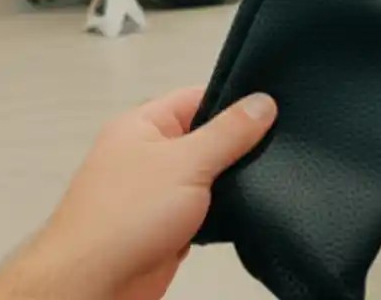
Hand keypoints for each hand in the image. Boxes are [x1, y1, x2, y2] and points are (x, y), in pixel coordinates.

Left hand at [0, 87, 276, 299]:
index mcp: (143, 126)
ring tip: (280, 174)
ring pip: (210, 176)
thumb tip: (264, 100)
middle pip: (207, 137)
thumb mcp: (187, 162)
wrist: (93, 284)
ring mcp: (159, 192)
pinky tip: (258, 207)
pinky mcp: (169, 226)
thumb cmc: (129, 214)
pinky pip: (207, 209)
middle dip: (242, 143)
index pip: (197, 98)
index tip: (277, 107)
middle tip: (287, 143)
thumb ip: (229, 132)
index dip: (235, 101)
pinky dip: (228, 210)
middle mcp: (149, 155)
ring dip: (237, 180)